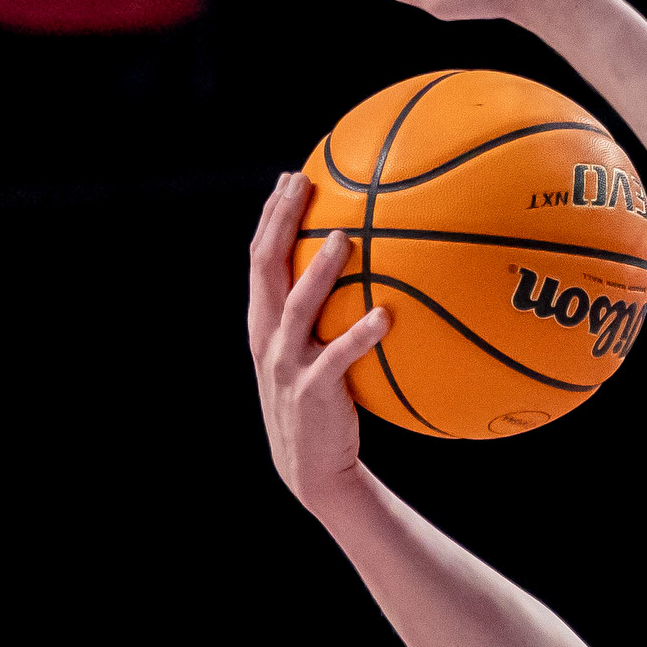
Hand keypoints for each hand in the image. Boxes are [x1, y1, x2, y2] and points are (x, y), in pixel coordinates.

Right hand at [247, 174, 389, 507]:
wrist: (312, 468)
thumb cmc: (323, 404)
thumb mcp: (313, 355)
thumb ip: (326, 317)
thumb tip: (369, 272)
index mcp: (265, 324)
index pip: (260, 258)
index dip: (271, 216)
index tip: (291, 178)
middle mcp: (268, 337)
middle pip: (266, 267)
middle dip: (282, 222)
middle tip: (304, 183)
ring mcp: (287, 364)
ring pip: (297, 306)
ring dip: (320, 270)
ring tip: (345, 237)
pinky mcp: (313, 392)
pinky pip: (339, 357)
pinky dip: (360, 335)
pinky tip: (386, 316)